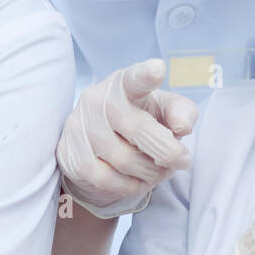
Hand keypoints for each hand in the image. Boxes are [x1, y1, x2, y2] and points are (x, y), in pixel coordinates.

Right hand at [57, 59, 196, 218]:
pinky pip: (108, 179)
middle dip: (167, 152)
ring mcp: (80, 126)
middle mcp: (98, 99)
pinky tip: (138, 179)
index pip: (135, 78)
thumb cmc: (140, 121)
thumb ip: (181, 112)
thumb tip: (183, 127)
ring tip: (159, 170)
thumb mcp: (163, 111)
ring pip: (125, 160)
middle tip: (182, 160)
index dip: (146, 74)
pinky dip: (131, 185)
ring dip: (151, 172)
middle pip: (140, 130)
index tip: (159, 69)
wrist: (98, 148)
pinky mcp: (71, 153)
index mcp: (125, 84)